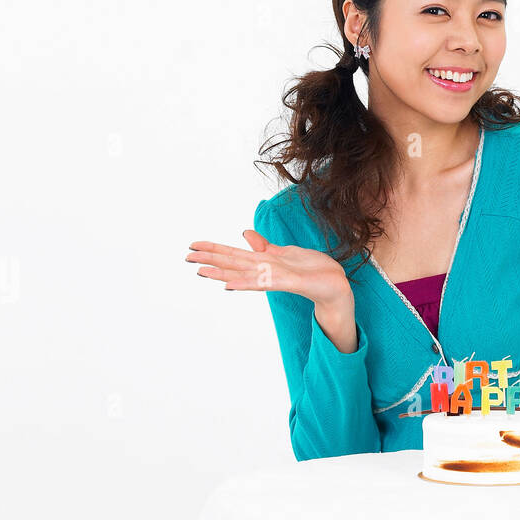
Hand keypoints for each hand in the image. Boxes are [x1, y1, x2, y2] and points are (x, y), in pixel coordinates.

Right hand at [186, 230, 353, 307]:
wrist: (333, 284)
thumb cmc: (310, 269)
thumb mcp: (285, 251)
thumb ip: (263, 246)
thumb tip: (245, 233)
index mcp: (263, 261)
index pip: (233, 253)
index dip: (214, 248)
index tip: (192, 245)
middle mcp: (264, 270)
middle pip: (232, 263)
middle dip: (210, 259)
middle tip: (186, 257)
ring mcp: (274, 277)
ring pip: (242, 273)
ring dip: (221, 273)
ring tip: (201, 271)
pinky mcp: (287, 282)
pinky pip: (263, 282)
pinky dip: (245, 283)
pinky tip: (229, 285)